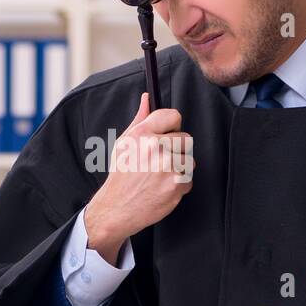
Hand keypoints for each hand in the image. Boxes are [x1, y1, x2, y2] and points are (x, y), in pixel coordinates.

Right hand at [84, 92, 193, 265]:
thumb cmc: (121, 175)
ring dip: (179, 169)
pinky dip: (179, 186)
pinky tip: (162, 188)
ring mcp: (168, 165)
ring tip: (159, 177)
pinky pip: (188, 179)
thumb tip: (147, 98)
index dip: (172, 127)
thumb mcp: (124, 143)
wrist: (117, 208)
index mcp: (142, 133)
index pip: (174, 116)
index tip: (167, 136)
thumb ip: (140, 120)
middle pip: (186, 139)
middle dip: (176, 150)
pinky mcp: (177, 183)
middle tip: (160, 163)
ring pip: (189, 160)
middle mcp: (156, 146)